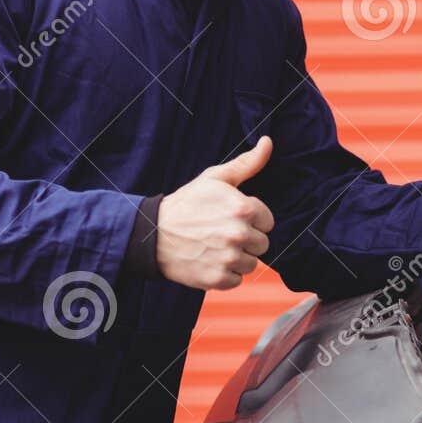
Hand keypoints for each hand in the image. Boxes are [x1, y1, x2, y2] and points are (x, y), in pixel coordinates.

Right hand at [156, 136, 275, 289]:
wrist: (153, 233)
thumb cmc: (187, 204)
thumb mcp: (214, 178)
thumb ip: (246, 163)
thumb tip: (268, 142)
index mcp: (243, 208)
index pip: (268, 222)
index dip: (251, 219)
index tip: (231, 217)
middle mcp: (239, 235)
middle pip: (262, 244)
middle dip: (246, 239)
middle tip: (221, 232)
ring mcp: (228, 259)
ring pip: (251, 264)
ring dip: (237, 258)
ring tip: (214, 246)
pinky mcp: (218, 279)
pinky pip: (236, 280)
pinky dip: (225, 274)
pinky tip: (209, 260)